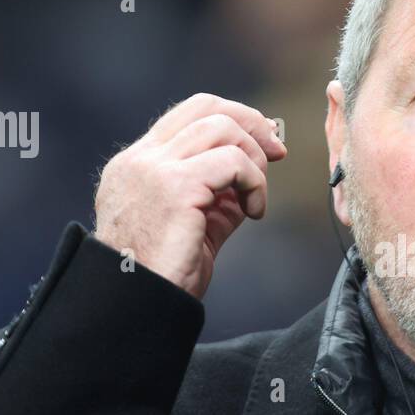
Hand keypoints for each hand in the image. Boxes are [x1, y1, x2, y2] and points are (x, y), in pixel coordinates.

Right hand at [93, 93, 286, 298]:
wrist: (138, 306)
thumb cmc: (165, 275)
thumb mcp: (192, 224)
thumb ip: (215, 193)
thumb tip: (255, 169)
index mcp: (136, 164)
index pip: (188, 114)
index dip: (234, 118)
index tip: (264, 140)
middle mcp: (140, 159)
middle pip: (206, 107)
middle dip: (251, 124)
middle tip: (277, 153)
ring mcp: (154, 169)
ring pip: (221, 128)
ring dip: (254, 159)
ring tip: (256, 198)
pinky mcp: (175, 187)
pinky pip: (232, 161)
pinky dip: (254, 182)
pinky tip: (254, 212)